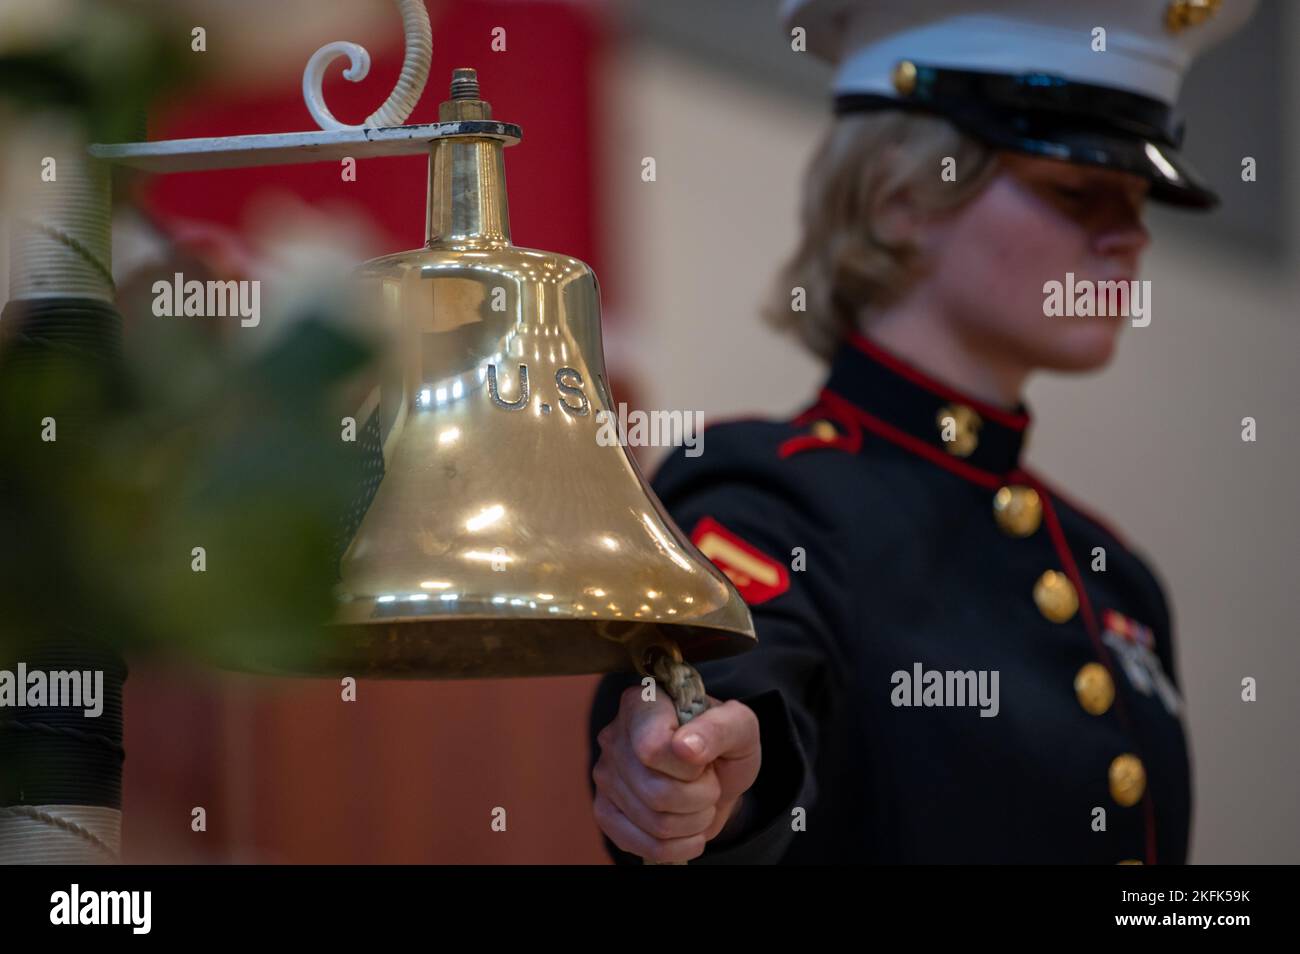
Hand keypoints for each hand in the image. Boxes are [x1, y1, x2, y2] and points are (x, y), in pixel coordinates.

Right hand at [592, 685, 761, 862]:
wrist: (714, 775)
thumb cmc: (724, 744)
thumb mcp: (739, 727)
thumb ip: (720, 728)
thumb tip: (685, 747)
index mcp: (642, 703)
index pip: (652, 748)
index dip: (689, 767)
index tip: (704, 758)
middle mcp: (614, 736)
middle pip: (657, 792)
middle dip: (700, 797)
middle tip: (708, 782)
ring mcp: (605, 775)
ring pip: (655, 823)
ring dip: (693, 821)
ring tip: (699, 802)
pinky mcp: (604, 810)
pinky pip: (642, 845)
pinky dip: (677, 846)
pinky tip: (687, 829)